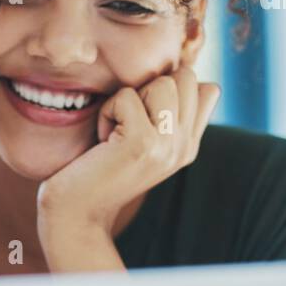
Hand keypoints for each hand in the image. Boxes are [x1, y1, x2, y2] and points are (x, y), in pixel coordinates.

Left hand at [36, 65, 219, 267]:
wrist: (76, 213)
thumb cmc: (98, 170)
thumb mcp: (142, 142)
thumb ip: (166, 114)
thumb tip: (180, 72)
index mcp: (189, 146)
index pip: (208, 90)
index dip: (171, 87)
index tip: (142, 116)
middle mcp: (185, 146)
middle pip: (186, 77)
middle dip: (150, 87)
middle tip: (128, 120)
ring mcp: (168, 145)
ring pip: (162, 82)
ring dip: (128, 98)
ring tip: (116, 130)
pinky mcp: (142, 143)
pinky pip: (126, 96)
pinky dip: (107, 111)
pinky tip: (102, 139)